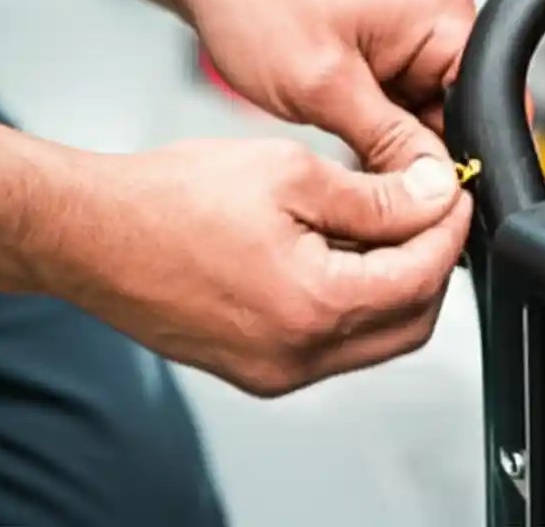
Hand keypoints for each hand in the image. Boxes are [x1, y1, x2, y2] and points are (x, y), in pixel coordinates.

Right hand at [39, 138, 471, 396]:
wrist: (90, 233)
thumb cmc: (170, 198)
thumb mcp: (290, 174)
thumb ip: (376, 197)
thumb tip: (433, 197)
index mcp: (314, 307)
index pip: (422, 277)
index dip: (448, 227)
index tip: (453, 192)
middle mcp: (298, 356)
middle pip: (410, 322)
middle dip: (431, 264)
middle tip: (429, 211)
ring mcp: (275, 371)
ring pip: (373, 339)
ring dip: (394, 286)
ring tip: (384, 224)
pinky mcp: (255, 369)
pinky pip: (331, 345)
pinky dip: (351, 302)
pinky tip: (340, 254)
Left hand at [155, 0, 473, 172]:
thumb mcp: (325, 87)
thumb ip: (390, 142)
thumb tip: (435, 188)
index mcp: (443, 15)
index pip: (485, 105)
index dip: (457, 158)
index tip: (422, 194)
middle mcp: (436, 16)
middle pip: (453, 113)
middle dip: (413, 149)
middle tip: (365, 170)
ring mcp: (407, 26)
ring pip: (419, 111)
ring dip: (382, 133)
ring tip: (336, 127)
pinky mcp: (379, 37)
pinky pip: (393, 95)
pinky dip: (365, 117)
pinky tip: (332, 118)